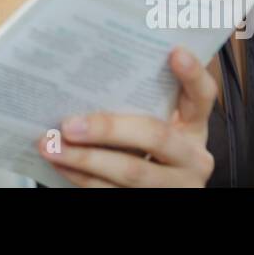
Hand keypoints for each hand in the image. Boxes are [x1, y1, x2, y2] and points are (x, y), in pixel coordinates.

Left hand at [38, 46, 217, 186]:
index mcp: (194, 125)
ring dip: (84, 159)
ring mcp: (174, 185)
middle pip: (155, 135)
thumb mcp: (156, 121)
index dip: (192, 74)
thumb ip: (137, 98)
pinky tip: (60, 163)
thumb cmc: (149, 146)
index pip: (203, 95)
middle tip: (68, 123)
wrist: (158, 188)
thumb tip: (88, 69)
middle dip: (108, 128)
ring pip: (131, 172)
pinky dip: (81, 178)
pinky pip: (112, 192)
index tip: (175, 52)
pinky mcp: (150, 202)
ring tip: (50, 145)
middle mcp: (191, 157)